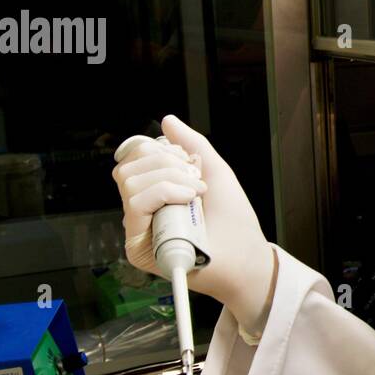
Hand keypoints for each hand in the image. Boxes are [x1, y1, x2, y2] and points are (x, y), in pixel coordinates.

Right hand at [111, 114, 272, 317]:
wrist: (245, 254)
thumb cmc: (233, 219)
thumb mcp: (215, 171)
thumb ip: (192, 143)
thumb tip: (167, 120)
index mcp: (156, 190)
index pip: (135, 158)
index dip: (159, 150)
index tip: (189, 162)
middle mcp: (144, 209)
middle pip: (129, 166)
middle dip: (166, 162)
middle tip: (195, 180)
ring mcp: (139, 228)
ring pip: (129, 181)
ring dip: (169, 178)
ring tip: (195, 193)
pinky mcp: (138, 247)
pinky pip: (135, 204)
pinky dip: (165, 193)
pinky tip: (187, 201)